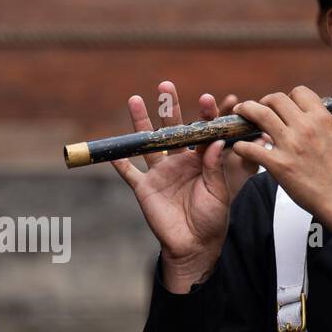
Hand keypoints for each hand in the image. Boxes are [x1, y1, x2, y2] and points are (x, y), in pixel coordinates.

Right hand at [109, 82, 269, 293]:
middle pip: (171, 130)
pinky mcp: (144, 188)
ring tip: (134, 100)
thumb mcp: (219, 191)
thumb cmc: (212, 219)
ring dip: (140, 123)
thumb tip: (217, 140)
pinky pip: (129, 173)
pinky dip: (119, 163)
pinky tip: (112, 150)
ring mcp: (159, 173)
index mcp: (200, 161)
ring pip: (147, 144)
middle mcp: (178, 162)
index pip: (201, 132)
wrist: (195, 245)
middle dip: (168, 107)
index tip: (207, 98)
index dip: (204, 115)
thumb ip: (215, 166)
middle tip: (166, 85)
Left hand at [231, 87, 331, 232]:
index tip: (282, 106)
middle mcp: (305, 127)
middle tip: (256, 109)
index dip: (288, 97)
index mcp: (322, 118)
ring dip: (245, 111)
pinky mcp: (277, 164)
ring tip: (240, 114)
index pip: (298, 92)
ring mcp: (290, 145)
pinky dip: (240, 146)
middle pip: (275, 100)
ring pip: (259, 115)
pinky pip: (250, 148)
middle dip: (263, 102)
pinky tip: (239, 147)